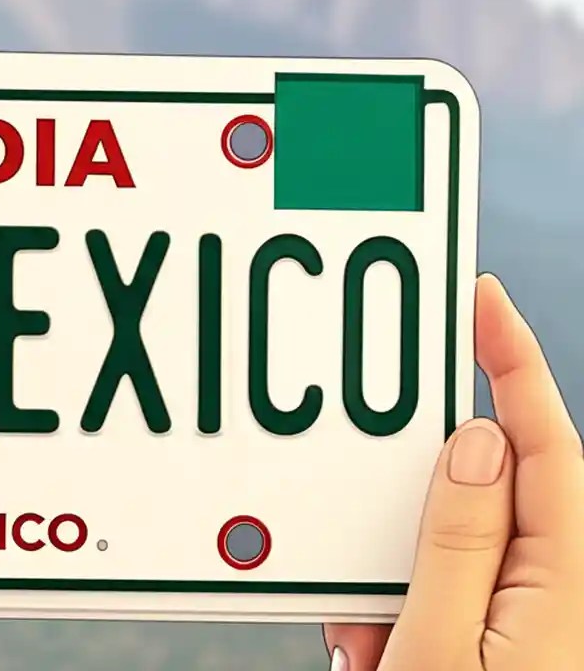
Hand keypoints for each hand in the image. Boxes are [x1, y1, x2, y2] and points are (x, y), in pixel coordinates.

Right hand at [324, 274, 583, 669]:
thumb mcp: (438, 650)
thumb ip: (456, 542)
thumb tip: (471, 444)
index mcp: (564, 587)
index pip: (547, 445)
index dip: (515, 363)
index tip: (483, 300)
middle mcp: (557, 593)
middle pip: (492, 492)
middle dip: (414, 509)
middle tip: (372, 535)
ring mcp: (527, 618)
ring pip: (452, 548)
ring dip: (396, 579)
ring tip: (371, 639)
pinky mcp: (495, 640)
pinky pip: (439, 593)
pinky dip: (392, 613)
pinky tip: (375, 655)